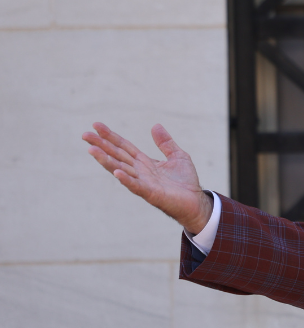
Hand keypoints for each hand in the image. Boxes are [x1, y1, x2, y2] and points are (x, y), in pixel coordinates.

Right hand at [82, 123, 213, 234]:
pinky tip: (116, 172)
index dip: (110, 136)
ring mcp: (143, 183)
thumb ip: (166, 143)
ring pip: (120, 169)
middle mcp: (139, 171)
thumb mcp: (178, 156)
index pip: (124, 147)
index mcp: (144, 162)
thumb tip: (155, 125)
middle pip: (117, 156)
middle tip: (85, 135)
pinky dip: (126, 179)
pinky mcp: (151, 193)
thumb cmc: (185, 182)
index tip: (96, 125)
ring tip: (92, 150)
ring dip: (106, 160)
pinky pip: (136, 186)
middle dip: (101, 146)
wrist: (196, 202)